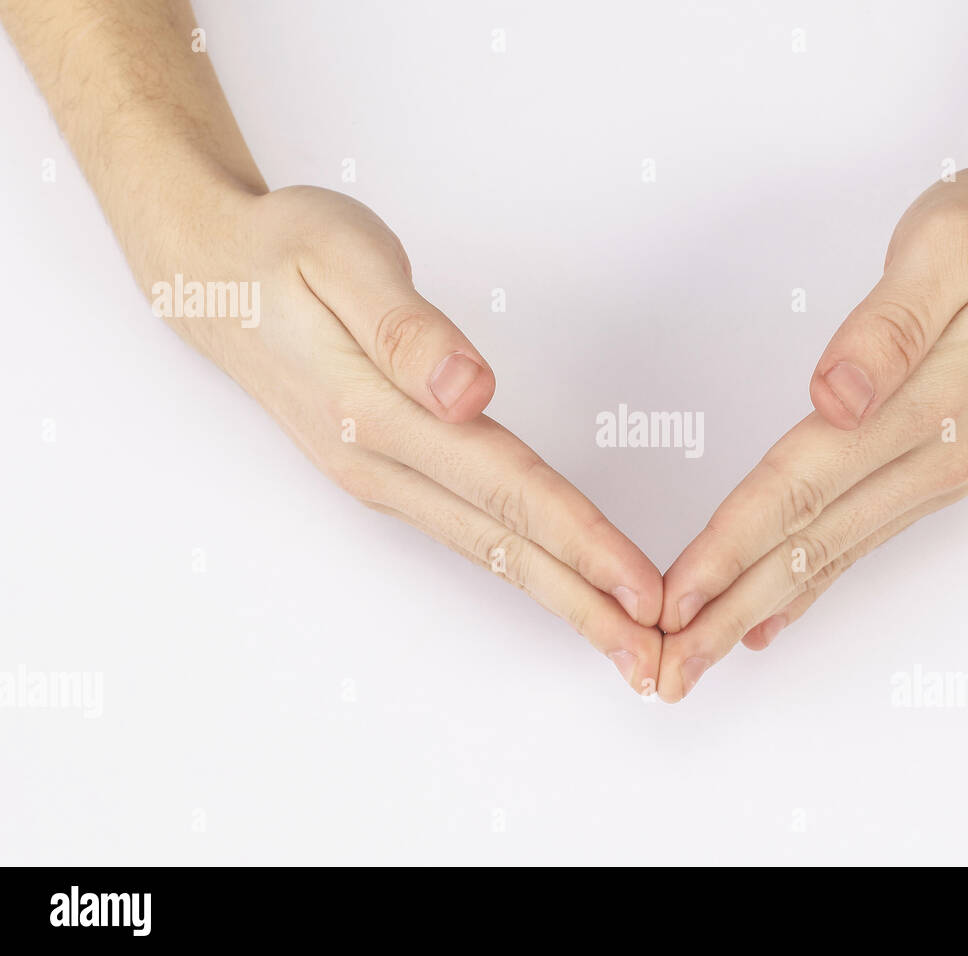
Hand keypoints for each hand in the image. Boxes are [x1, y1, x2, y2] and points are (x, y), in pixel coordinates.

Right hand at [161, 185, 663, 692]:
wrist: (210, 278)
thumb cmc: (282, 254)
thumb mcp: (339, 257)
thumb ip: (405, 329)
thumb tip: (470, 390)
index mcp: (378, 414)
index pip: (505, 487)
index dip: (579, 542)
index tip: (639, 591)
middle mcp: (381, 466)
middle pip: (503, 544)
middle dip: (586, 604)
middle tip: (654, 659)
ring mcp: (381, 479)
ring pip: (489, 550)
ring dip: (561, 599)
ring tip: (622, 643)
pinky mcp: (388, 475)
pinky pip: (471, 532)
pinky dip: (524, 568)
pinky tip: (559, 587)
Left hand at [655, 162, 967, 701]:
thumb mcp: (950, 242)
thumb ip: (889, 325)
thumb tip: (834, 395)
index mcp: (923, 405)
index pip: (801, 487)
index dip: (732, 545)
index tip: (676, 600)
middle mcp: (932, 459)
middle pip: (809, 545)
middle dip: (729, 612)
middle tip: (668, 673)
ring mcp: (938, 472)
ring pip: (830, 555)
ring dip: (761, 611)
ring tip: (702, 658)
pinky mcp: (937, 469)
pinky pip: (859, 542)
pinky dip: (811, 586)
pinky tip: (774, 618)